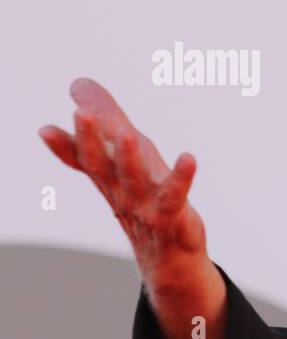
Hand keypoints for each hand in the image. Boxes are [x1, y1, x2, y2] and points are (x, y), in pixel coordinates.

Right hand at [37, 77, 208, 290]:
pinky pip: (175, 195)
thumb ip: (105, 121)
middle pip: (101, 164)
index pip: (82, 159)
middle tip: (81, 113)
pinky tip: (189, 158)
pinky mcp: (172, 215)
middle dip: (90, 139)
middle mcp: (121, 190)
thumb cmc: (146, 197)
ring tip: (128, 133)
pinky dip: (182, 177)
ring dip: (129, 157)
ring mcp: (145, 205)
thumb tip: (78, 83)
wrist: (169, 254)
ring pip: (134, 180)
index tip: (45, 131)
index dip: (63, 146)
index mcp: (108, 177)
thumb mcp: (124, 156)